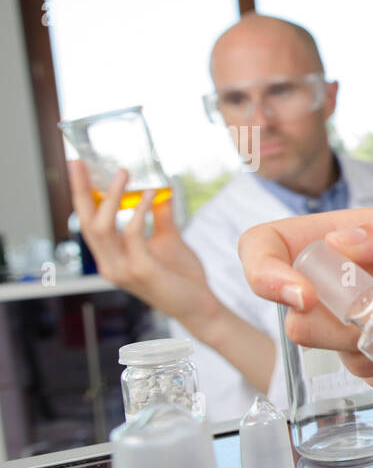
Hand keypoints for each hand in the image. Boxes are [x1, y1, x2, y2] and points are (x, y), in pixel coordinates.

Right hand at [67, 159, 215, 323]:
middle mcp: (109, 264)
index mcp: (110, 258)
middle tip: (80, 162)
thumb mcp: (168, 240)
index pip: (88, 223)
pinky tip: (150, 194)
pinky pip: (133, 234)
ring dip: (111, 196)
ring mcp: (123, 270)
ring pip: (104, 227)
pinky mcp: (141, 271)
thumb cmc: (182, 276)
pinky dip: (139, 211)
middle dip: (82, 190)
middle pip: (87, 222)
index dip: (81, 195)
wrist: (200, 305)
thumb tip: (160, 192)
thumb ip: (160, 218)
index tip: (78, 167)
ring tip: (122, 173)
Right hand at [238, 208, 372, 393]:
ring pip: (335, 353)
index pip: (265, 246)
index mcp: (341, 237)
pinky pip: (369, 377)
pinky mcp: (371, 359)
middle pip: (297, 318)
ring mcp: (350, 324)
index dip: (265, 273)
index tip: (303, 297)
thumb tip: (341, 239)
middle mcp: (336, 281)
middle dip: (353, 324)